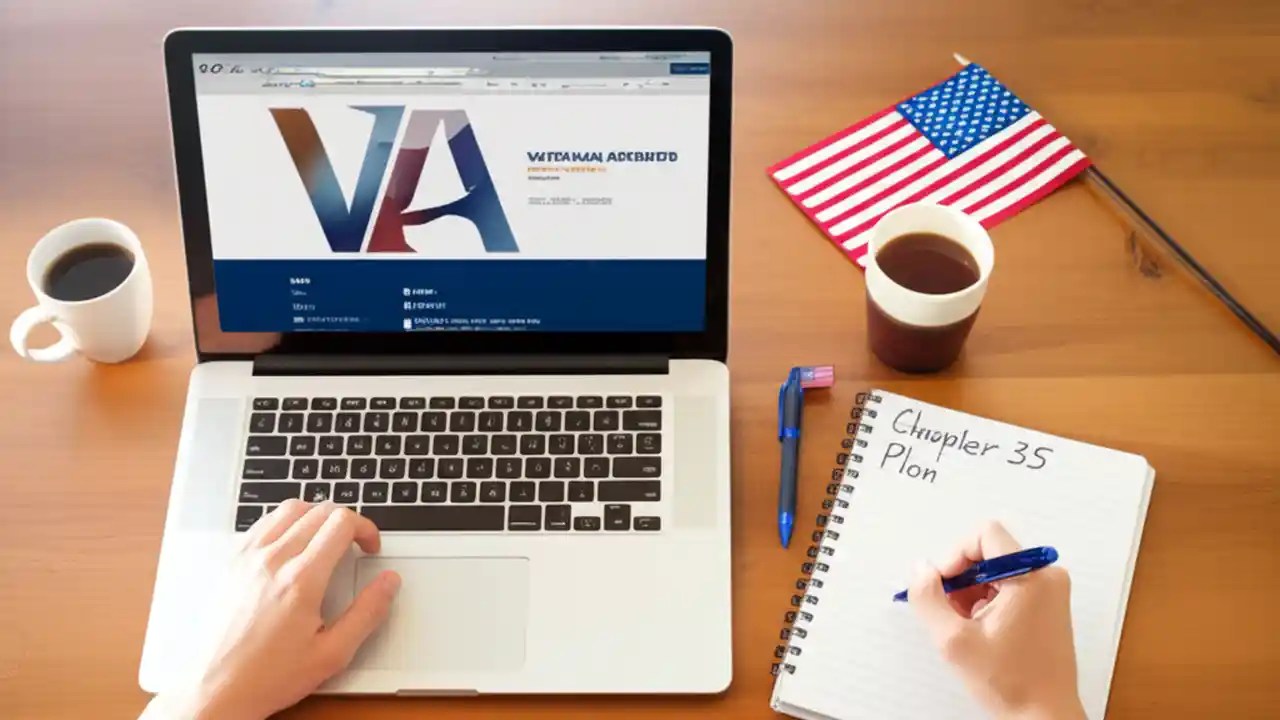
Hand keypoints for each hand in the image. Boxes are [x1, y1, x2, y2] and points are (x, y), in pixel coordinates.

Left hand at [143, 501, 400, 719]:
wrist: (216, 690)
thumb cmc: (269, 676)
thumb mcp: (332, 653)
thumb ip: (367, 613)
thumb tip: (389, 583)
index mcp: (301, 579)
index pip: (341, 522)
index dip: (366, 528)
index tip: (369, 547)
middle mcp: (272, 559)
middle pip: (318, 510)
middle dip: (346, 522)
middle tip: (353, 546)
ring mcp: (247, 558)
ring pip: (289, 508)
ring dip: (315, 516)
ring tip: (325, 541)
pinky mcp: (231, 563)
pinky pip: (263, 523)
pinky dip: (285, 523)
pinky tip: (292, 546)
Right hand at [910, 521, 1083, 719]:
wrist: (1044, 718)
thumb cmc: (1010, 684)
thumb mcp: (954, 641)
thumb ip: (928, 598)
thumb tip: (920, 569)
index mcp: (1032, 578)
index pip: (984, 535)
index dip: (955, 556)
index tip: (944, 587)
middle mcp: (1048, 576)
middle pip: (988, 552)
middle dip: (961, 579)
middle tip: (950, 613)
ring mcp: (1051, 591)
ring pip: (995, 570)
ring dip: (972, 592)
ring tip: (965, 628)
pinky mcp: (1048, 605)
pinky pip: (1009, 585)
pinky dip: (987, 601)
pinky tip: (979, 631)